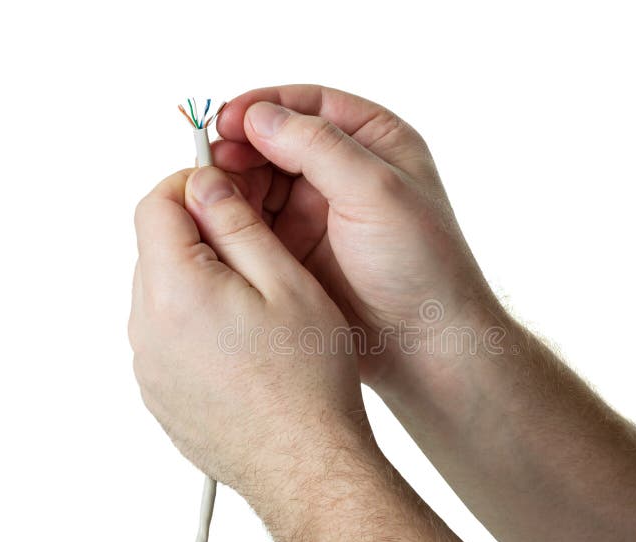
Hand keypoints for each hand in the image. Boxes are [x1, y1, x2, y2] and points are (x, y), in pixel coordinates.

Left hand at [128, 166, 365, 489]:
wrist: (306, 466)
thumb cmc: (307, 379)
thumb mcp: (286, 283)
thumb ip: (237, 226)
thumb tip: (204, 185)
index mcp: (174, 291)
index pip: (154, 205)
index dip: (190, 185)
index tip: (224, 190)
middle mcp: (146, 329)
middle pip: (155, 250)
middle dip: (198, 234)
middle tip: (255, 247)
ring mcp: (149, 368)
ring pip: (162, 294)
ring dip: (198, 280)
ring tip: (257, 305)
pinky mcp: (160, 394)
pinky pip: (167, 336)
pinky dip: (196, 323)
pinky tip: (243, 345)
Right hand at [212, 85, 495, 389]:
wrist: (424, 343)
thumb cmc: (421, 264)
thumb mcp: (377, 193)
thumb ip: (319, 148)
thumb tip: (259, 116)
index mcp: (375, 141)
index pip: (310, 104)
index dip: (264, 106)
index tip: (225, 120)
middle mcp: (344, 171)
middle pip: (276, 140)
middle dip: (242, 148)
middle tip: (211, 164)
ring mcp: (318, 210)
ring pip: (260, 181)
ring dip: (232, 184)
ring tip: (211, 197)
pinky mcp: (298, 248)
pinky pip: (256, 221)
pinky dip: (233, 217)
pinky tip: (217, 224)